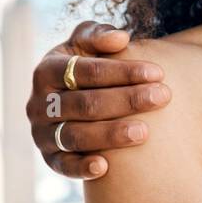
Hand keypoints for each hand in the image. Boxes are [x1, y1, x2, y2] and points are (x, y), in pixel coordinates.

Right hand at [26, 21, 170, 178]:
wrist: (70, 97)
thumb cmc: (86, 66)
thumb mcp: (86, 45)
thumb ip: (98, 35)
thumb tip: (120, 38)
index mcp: (46, 71)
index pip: (86, 71)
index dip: (122, 71)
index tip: (157, 72)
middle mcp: (38, 103)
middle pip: (85, 103)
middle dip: (127, 100)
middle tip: (163, 97)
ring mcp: (42, 132)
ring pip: (75, 135)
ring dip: (110, 134)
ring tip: (145, 132)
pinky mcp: (49, 158)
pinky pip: (62, 166)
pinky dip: (80, 168)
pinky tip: (105, 167)